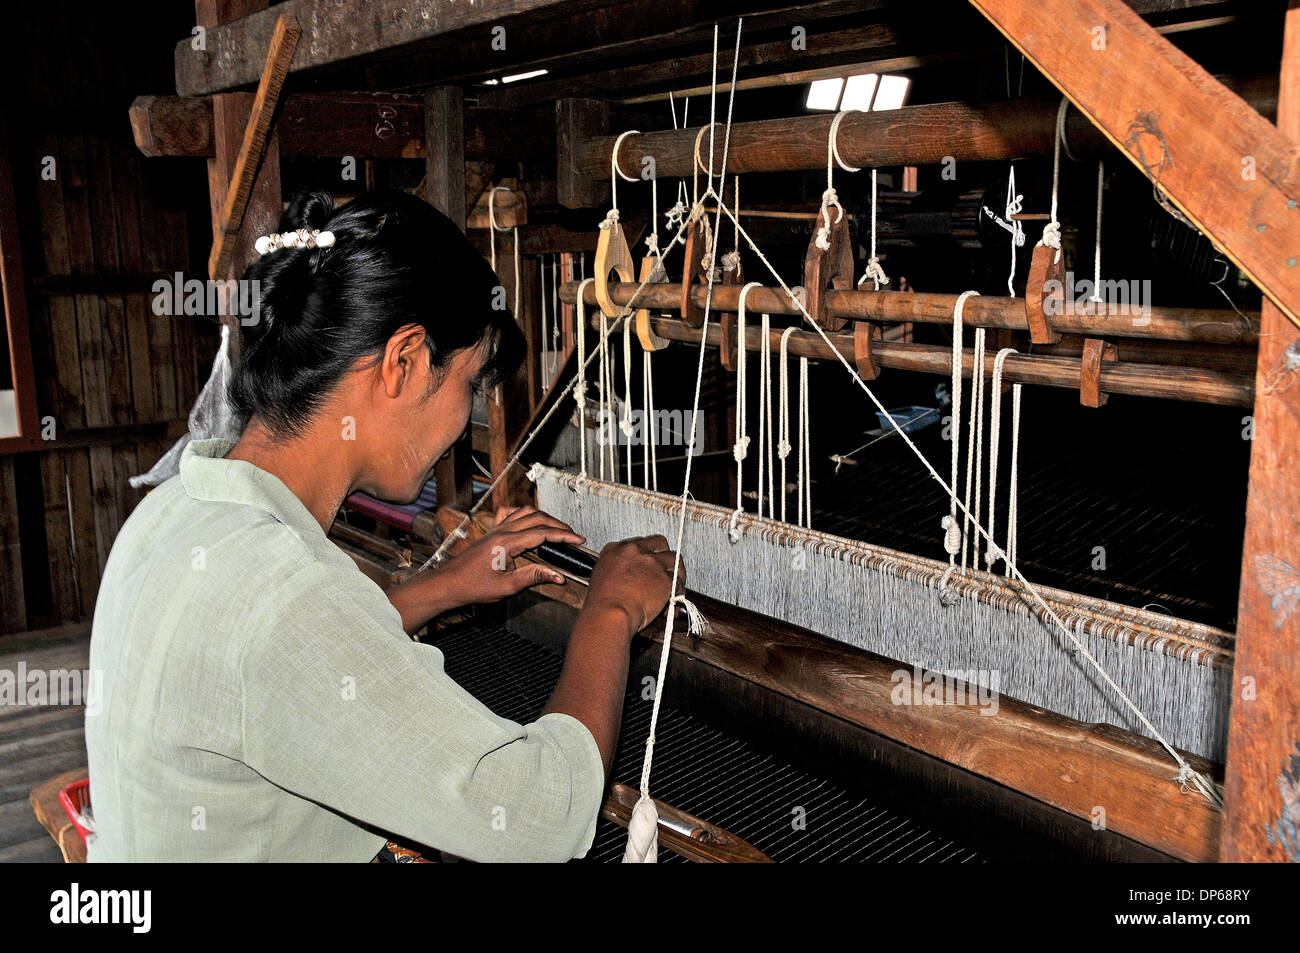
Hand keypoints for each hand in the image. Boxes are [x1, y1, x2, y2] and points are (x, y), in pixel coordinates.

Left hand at [434, 506, 584, 606]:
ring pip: (525, 513)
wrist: (448, 584)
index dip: (564, 536)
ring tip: (558, 528)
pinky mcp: (491, 532)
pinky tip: (530, 520)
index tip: (578, 539)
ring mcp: (496, 529)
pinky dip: (525, 514)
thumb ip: (534, 577)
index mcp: (507, 543)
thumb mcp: (507, 586)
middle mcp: (502, 531)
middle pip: (538, 519)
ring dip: (544, 518)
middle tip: (573, 535)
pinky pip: (510, 514)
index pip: (543, 533)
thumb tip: (557, 576)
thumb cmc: (472, 587)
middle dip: (559, 525)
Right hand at [584, 535, 681, 634]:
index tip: (648, 562)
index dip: (646, 553)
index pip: (638, 543)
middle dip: (664, 553)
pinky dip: (678, 591)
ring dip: (676, 570)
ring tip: (675, 582)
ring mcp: (652, 563)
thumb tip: (627, 579)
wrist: (609, 613)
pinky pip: (678, 582)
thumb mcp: (600, 578)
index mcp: (615, 549)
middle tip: (664, 567)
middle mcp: (635, 551)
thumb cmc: (601, 603)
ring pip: (674, 558)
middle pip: (659, 542)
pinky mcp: (665, 578)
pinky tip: (674, 598)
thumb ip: (616, 571)